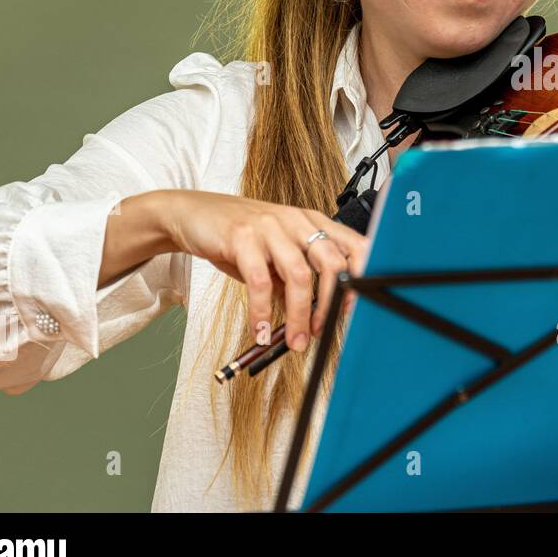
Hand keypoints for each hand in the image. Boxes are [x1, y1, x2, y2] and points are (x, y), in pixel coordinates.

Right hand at [158, 189, 366, 350]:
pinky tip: (260, 331)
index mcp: (314, 222)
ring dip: (299, 316)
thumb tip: (316, 320)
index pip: (354, 246)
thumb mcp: (277, 253)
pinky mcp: (242, 237)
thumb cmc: (241, 237)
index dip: (362, 278)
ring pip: (299, 276)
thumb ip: (297, 278)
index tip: (354, 310)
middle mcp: (297, 221)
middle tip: (323, 332)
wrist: (195, 214)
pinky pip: (260, 282)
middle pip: (332, 263)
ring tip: (295, 341)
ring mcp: (271, 227)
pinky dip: (262, 312)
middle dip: (332, 304)